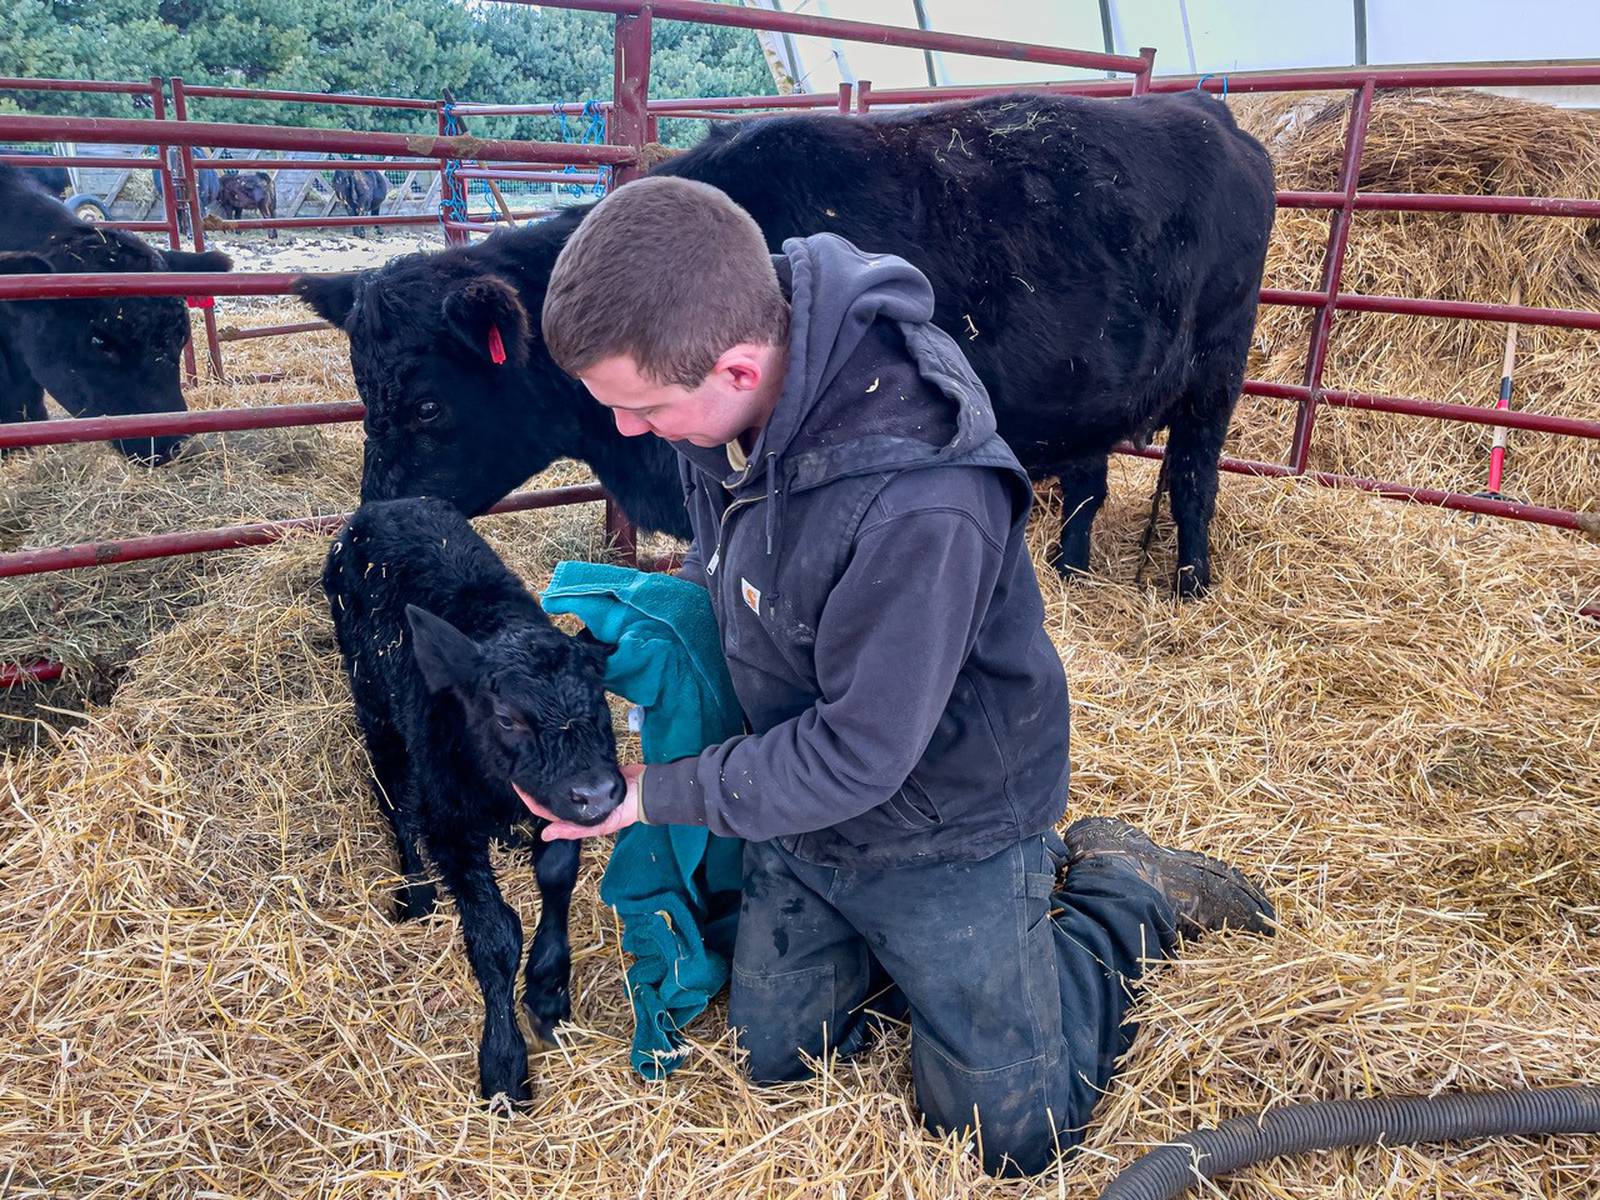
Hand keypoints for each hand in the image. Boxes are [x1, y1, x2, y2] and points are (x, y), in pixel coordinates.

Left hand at [515, 763, 644, 841]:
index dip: (530, 799)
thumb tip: (545, 835)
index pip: (545, 809)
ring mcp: (583, 784)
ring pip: (559, 780)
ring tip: (533, 759)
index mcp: (574, 815)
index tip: (517, 784)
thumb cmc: (624, 812)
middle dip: (535, 783)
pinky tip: (553, 755)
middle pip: (549, 792)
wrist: (646, 790)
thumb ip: (573, 830)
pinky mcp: (592, 770)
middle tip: (521, 766)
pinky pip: (573, 768)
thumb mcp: (599, 825)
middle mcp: (576, 800)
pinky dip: (563, 763)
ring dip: (548, 772)